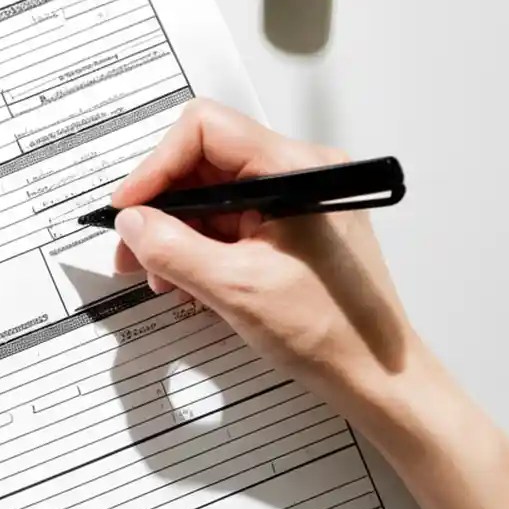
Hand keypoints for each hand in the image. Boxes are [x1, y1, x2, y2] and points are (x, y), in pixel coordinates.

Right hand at [109, 99, 508, 508]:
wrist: (380, 378)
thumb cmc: (331, 333)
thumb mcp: (235, 288)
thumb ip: (172, 249)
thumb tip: (131, 221)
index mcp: (294, 171)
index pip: (205, 130)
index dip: (156, 166)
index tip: (128, 209)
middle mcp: (299, 173)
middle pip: (204, 162)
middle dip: (161, 206)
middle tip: (131, 249)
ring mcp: (297, 201)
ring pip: (212, 194)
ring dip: (176, 232)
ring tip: (159, 276)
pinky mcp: (293, 227)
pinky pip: (230, 220)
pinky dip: (200, 246)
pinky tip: (186, 281)